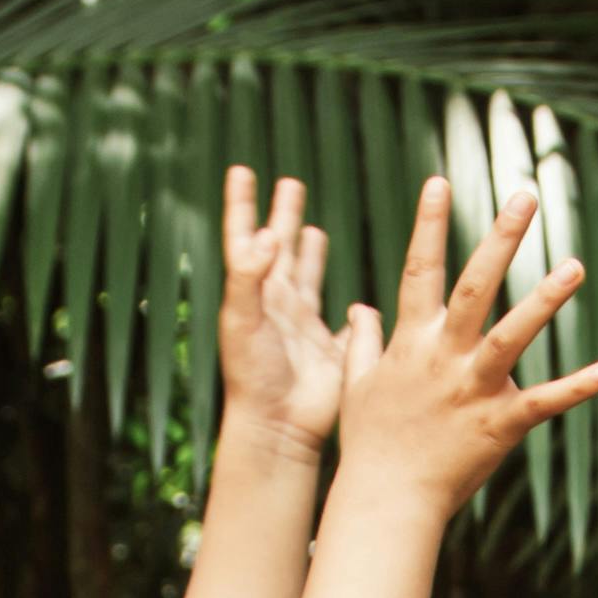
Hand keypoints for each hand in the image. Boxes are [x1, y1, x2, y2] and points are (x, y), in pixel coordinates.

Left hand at [215, 164, 343, 454]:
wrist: (279, 426)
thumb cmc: (253, 376)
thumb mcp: (243, 319)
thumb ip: (249, 276)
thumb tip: (263, 236)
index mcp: (257, 293)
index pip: (246, 239)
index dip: (242, 204)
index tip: (241, 171)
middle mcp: (279, 306)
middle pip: (280, 249)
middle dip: (283, 216)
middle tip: (289, 184)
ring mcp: (304, 329)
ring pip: (309, 278)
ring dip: (310, 252)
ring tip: (311, 228)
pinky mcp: (331, 352)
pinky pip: (345, 326)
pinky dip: (352, 313)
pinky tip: (356, 303)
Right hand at [329, 175, 597, 509]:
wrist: (386, 500)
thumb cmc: (371, 443)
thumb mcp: (356, 385)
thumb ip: (361, 342)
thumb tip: (358, 308)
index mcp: (411, 341)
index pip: (419, 271)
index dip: (428, 225)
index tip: (439, 182)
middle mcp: (443, 357)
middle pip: (474, 287)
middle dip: (500, 240)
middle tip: (525, 197)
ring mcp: (472, 389)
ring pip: (510, 335)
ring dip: (544, 300)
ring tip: (575, 264)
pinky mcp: (498, 424)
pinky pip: (543, 402)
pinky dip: (577, 387)